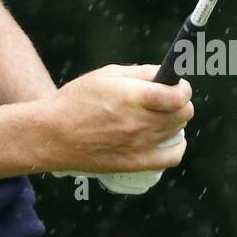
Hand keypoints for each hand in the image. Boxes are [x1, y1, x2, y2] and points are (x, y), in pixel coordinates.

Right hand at [43, 63, 192, 176]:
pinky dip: (177, 145)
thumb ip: (140, 73)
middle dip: (179, 101)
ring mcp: (139, 146)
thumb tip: (165, 74)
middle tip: (167, 98)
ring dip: (174, 119)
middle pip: (183, 113)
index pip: (177, 95)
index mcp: (131, 97)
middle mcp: (139, 123)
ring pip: (178, 131)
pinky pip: (173, 156)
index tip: (177, 84)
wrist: (53, 134)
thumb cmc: (76, 100)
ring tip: (159, 114)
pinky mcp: (136, 163)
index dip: (182, 87)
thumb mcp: (106, 75)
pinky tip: (168, 137)